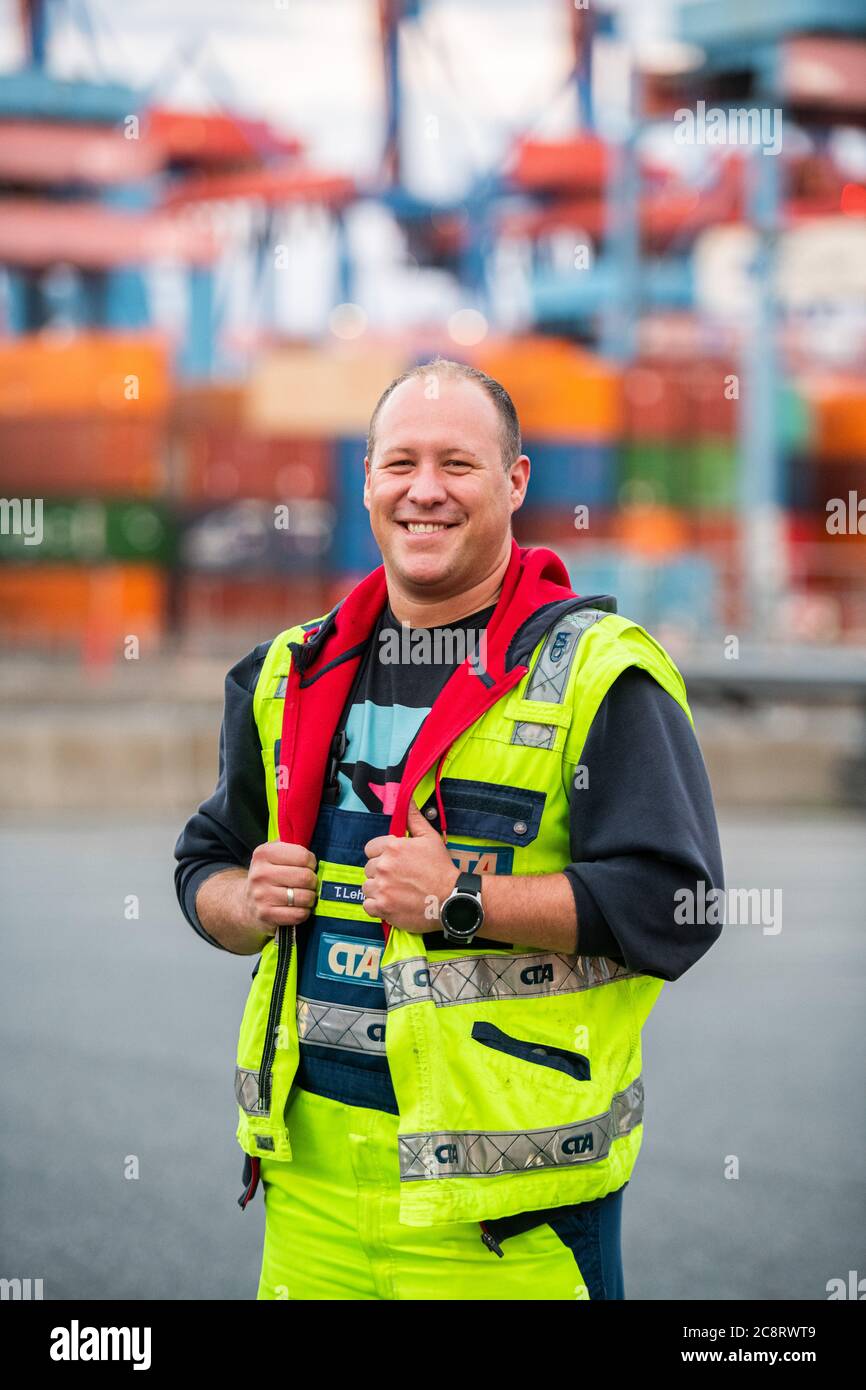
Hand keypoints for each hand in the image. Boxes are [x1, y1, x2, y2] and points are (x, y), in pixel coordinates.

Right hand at [241, 840, 317, 934]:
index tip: (308, 866)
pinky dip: (303, 912)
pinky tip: (297, 908)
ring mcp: (261, 895)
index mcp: (263, 854)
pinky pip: (299, 915)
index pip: (303, 855)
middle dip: (312, 882)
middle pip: (305, 877)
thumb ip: (290, 843)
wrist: (246, 903)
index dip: (311, 862)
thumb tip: (311, 835)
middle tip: (308, 883)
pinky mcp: (266, 915)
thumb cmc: (269, 874)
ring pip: (304, 897)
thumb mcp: (273, 853)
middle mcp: (260, 873)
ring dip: (309, 898)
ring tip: (303, 896)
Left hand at [362, 798, 458, 932]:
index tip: (393, 862)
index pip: (370, 849)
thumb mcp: (430, 838)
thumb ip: (414, 819)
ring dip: (378, 889)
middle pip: (369, 869)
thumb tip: (408, 800)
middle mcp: (383, 866)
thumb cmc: (441, 868)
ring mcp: (381, 888)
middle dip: (381, 873)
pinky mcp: (382, 907)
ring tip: (396, 891)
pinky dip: (377, 906)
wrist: (451, 899)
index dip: (381, 855)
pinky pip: (368, 905)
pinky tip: (392, 903)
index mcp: (392, 847)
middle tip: (399, 878)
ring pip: (367, 887)